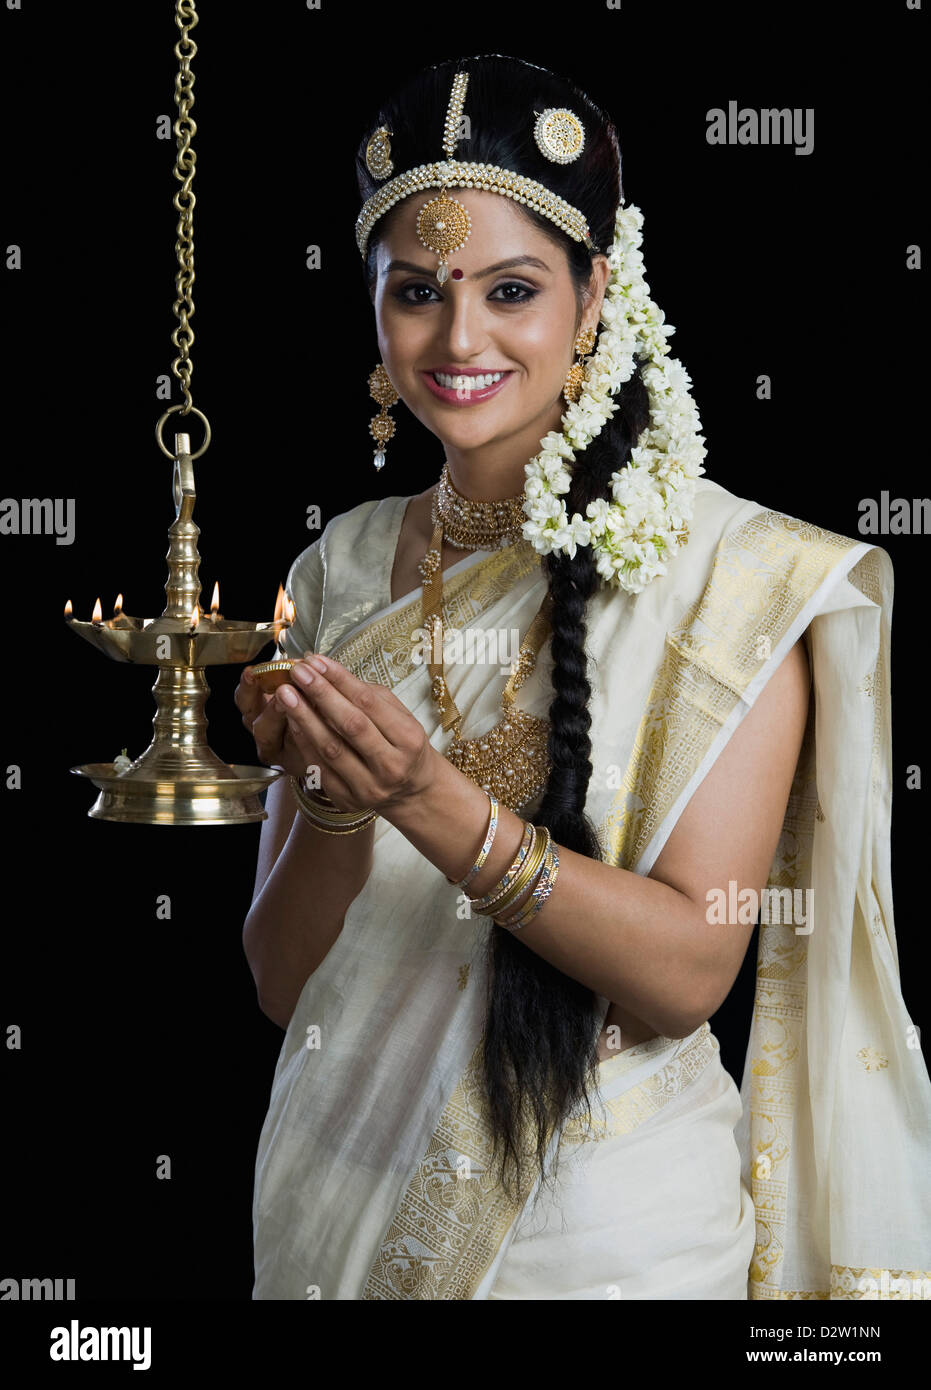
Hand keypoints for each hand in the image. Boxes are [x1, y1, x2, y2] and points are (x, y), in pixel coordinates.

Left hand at [236, 651, 436, 814]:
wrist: (410, 791)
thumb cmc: (402, 744)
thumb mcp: (400, 715)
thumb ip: (369, 696)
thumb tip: (327, 672)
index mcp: (409, 739)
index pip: (369, 703)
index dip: (340, 679)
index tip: (316, 661)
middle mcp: (390, 766)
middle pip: (350, 725)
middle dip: (320, 694)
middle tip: (298, 672)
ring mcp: (368, 787)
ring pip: (331, 748)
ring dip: (304, 718)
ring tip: (286, 694)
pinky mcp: (347, 800)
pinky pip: (319, 768)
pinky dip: (304, 742)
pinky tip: (292, 721)